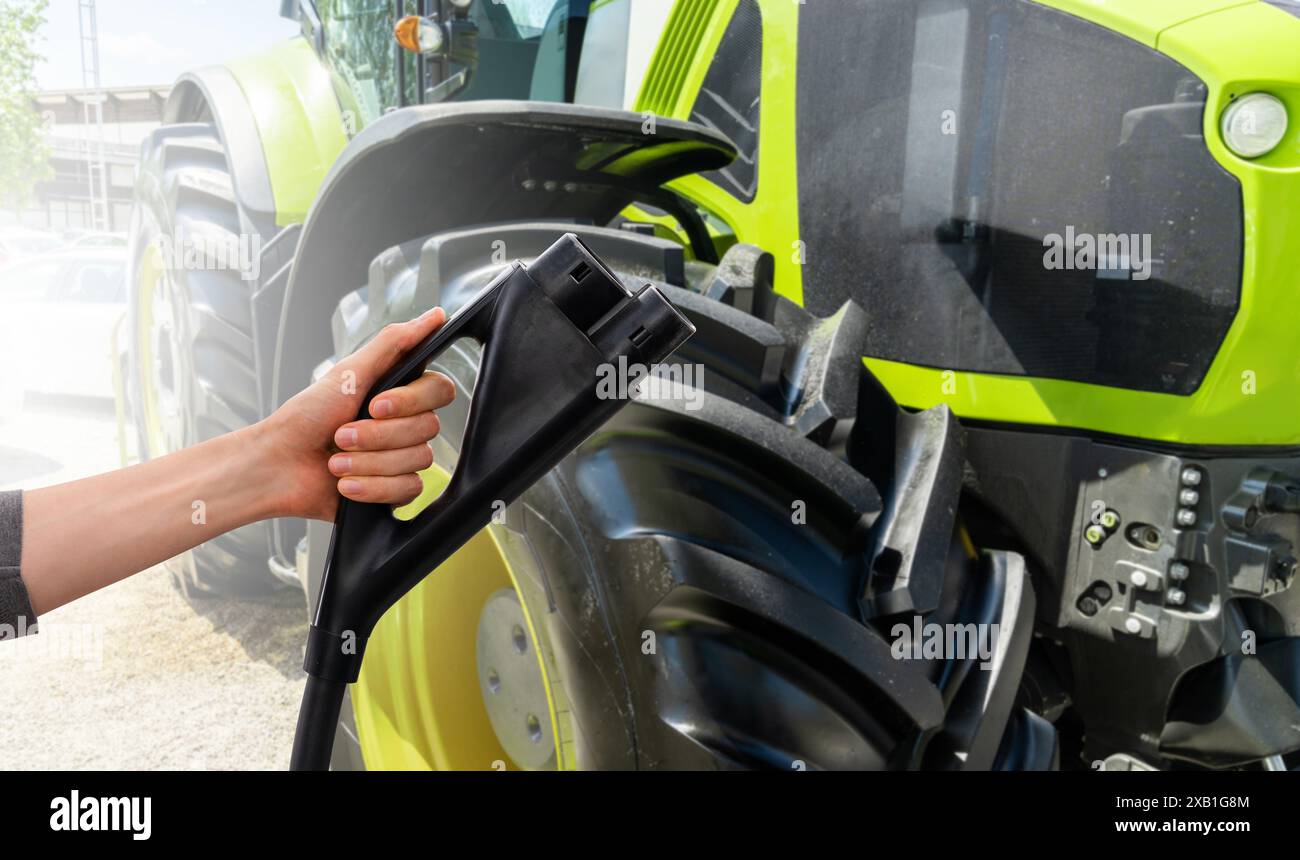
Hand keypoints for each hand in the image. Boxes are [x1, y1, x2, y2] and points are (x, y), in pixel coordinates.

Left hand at [257, 307, 454, 520]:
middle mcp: (404, 425)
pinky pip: (407, 489)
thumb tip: (434, 316)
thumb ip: (395, 343)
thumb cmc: (305, 418)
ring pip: (417, 460)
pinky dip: (372, 487)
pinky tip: (346, 484)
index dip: (410, 401)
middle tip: (342, 434)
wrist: (277, 466)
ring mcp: (400, 459)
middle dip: (377, 435)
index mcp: (398, 394)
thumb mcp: (349, 372)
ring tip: (337, 461)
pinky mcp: (393, 490)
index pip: (439, 391)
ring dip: (369, 462)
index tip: (375, 405)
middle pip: (427, 429)